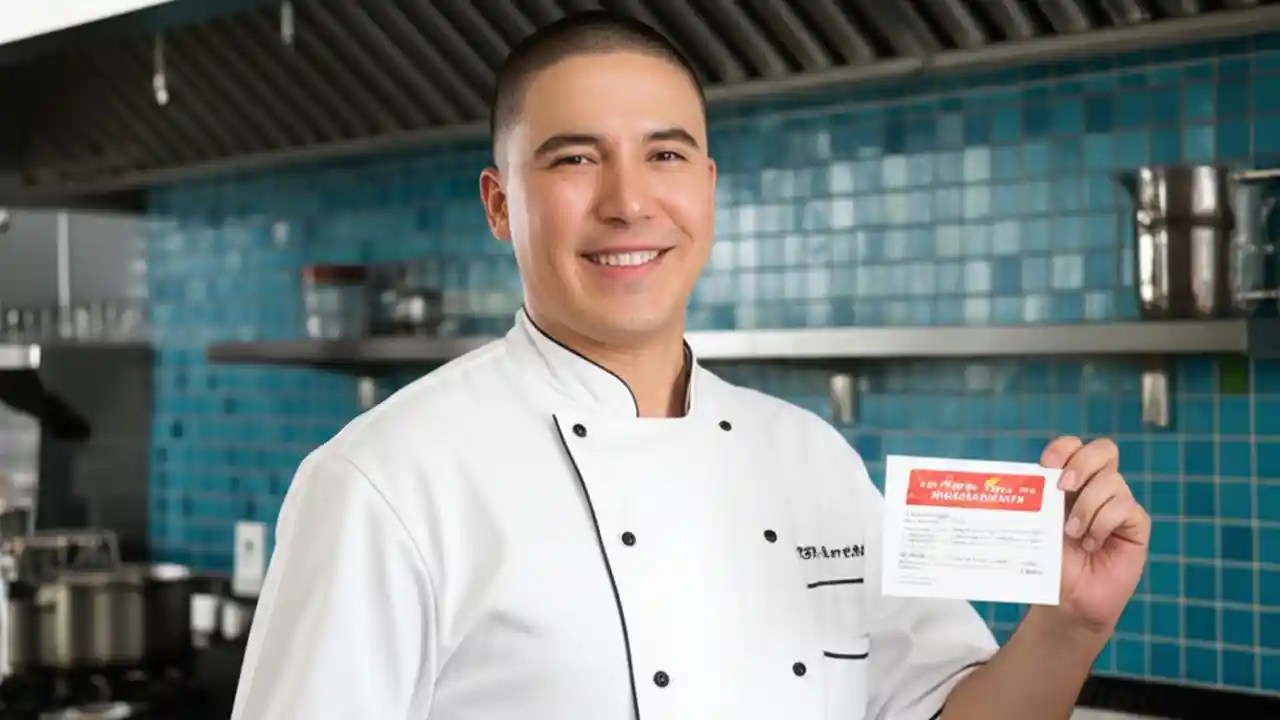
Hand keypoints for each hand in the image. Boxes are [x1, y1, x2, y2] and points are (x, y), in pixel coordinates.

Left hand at [1040, 436, 1150, 634]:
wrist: (1067, 599)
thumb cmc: (1050, 560)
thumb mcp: (1038, 523)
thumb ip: (1038, 497)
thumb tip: (1024, 475)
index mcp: (1071, 481)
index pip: (1075, 446)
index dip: (1063, 448)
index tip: (1045, 465)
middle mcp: (1097, 487)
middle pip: (1105, 450)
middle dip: (1082, 463)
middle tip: (1064, 487)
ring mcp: (1119, 504)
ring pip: (1112, 482)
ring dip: (1087, 506)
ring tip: (1071, 533)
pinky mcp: (1136, 525)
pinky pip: (1125, 508)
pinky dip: (1103, 523)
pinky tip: (1092, 543)